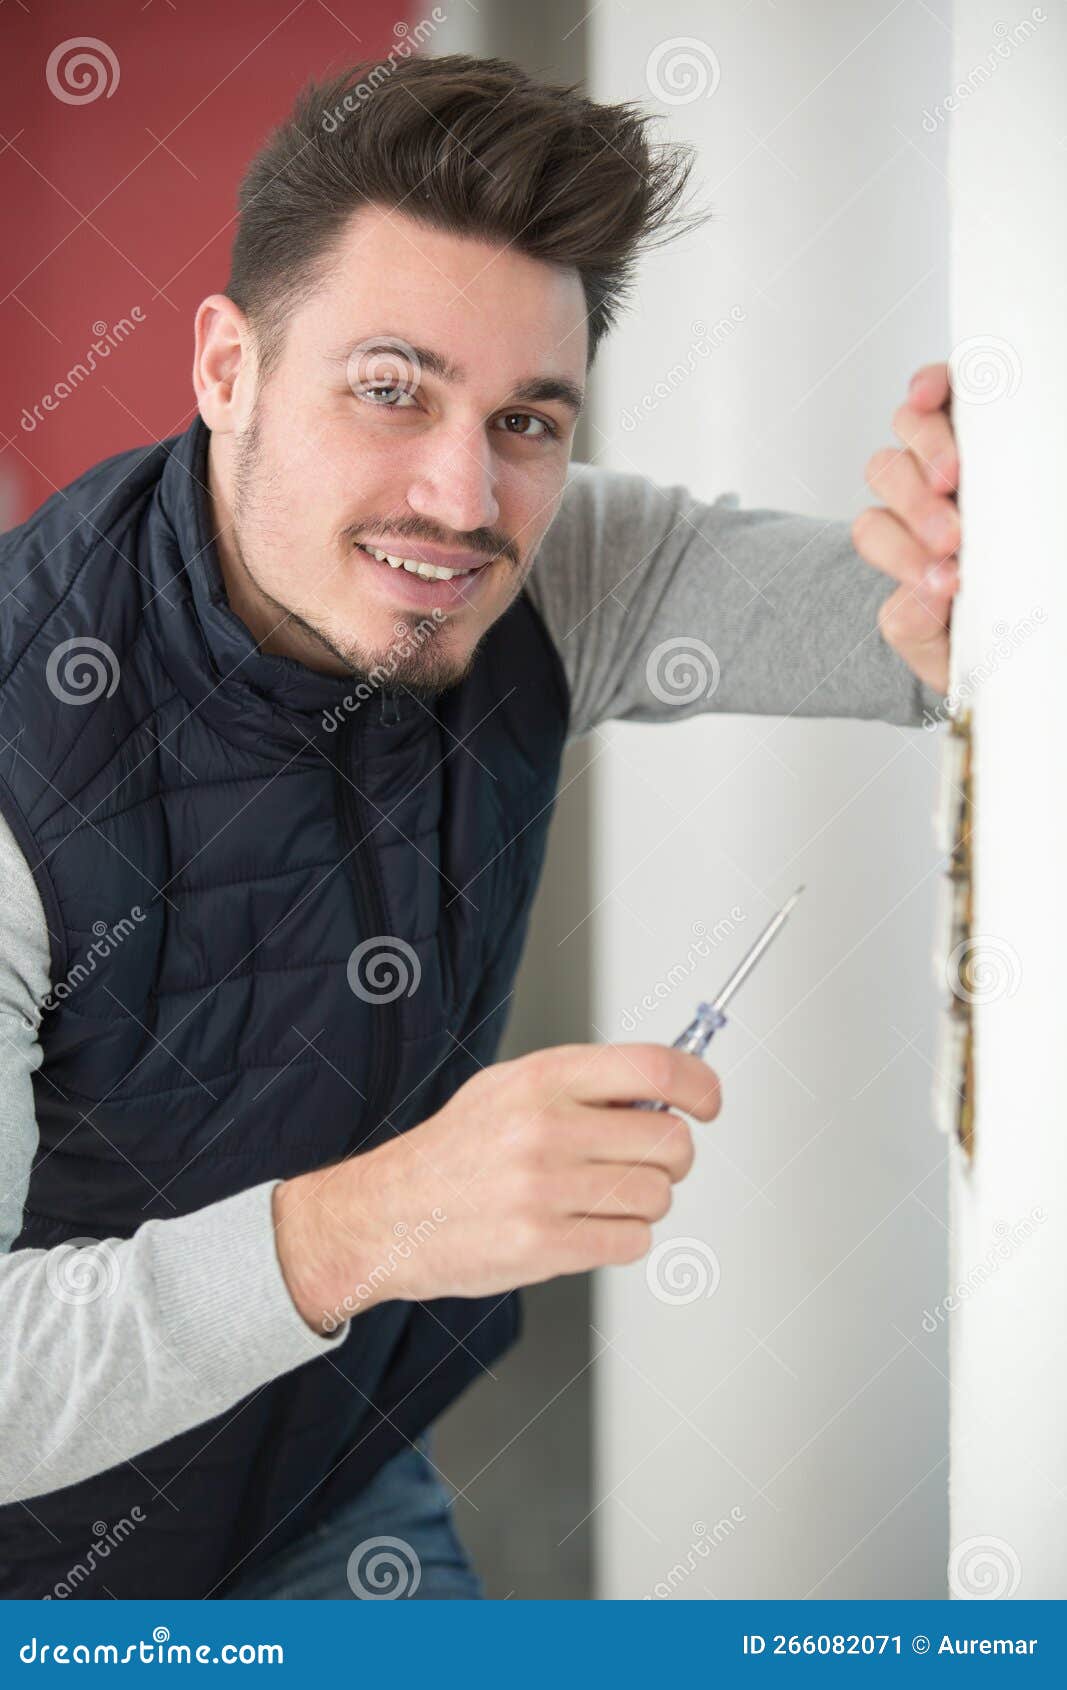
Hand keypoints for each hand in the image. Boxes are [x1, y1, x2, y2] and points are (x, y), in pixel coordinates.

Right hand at [273, 1042, 719, 1330]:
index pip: (656, 1069)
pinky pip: (631, 1243)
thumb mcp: (510, 1090)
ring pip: (656, 1197)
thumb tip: (665, 1096)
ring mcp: (544, 1189)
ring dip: (642, 1204)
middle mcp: (546, 1128)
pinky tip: (583, 1229)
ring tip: (595, 1200)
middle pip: (671, 1142)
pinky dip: (620, 1240)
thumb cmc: (453, 1154)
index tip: (707, 1104)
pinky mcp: (542, 1245)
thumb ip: (585, 1087)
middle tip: (645, 1164)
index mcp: (542, 1078)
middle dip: (672, 1159)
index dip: (700, 1086)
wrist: (383, 1216)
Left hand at [852, 360, 959, 695]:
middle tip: (951, 537)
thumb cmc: (981, 620)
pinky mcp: (974, 417)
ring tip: (954, 479)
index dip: (900, 554)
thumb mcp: (945, 645)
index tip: (945, 583)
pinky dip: (930, 386)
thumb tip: (917, 602)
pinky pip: (942, 389)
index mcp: (903, 539)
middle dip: (914, 508)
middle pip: (887, 474)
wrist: (1016, 618)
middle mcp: (916, 492)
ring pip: (907, 432)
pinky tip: (929, 396)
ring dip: (926, 453)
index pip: (875, 531)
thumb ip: (918, 628)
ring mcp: (943, 450)